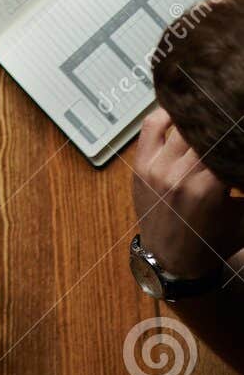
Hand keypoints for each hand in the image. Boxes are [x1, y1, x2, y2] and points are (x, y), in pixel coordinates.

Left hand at [133, 110, 243, 276]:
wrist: (172, 261)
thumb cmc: (210, 241)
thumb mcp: (242, 220)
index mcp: (207, 188)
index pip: (226, 145)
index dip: (235, 136)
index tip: (239, 130)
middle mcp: (179, 174)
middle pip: (204, 131)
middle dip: (221, 126)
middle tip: (229, 120)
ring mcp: (156, 167)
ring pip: (180, 124)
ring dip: (198, 119)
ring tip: (210, 116)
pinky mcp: (141, 163)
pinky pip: (152, 125)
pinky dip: (166, 114)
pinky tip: (181, 113)